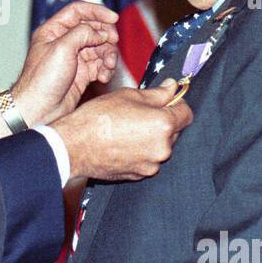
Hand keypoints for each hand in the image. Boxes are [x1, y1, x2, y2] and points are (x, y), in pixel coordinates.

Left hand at [10, 1, 119, 125]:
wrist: (39, 110)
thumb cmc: (42, 80)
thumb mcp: (61, 48)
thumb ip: (82, 33)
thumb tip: (100, 31)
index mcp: (53, 31)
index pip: (77, 11)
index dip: (97, 11)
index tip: (113, 18)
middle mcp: (64, 42)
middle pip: (92, 28)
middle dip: (105, 35)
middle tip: (112, 42)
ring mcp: (74, 58)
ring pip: (99, 47)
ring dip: (108, 55)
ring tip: (109, 66)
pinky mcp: (82, 73)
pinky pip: (100, 64)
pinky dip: (105, 69)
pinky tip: (103, 77)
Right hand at [52, 81, 193, 181]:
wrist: (74, 146)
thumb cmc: (98, 118)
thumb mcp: (129, 95)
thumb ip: (157, 93)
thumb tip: (172, 87)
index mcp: (163, 124)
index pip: (186, 113)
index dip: (177, 104)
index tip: (168, 100)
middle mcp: (162, 148)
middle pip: (174, 131)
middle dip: (162, 121)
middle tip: (139, 113)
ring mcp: (151, 164)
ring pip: (160, 146)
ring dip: (151, 137)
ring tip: (127, 129)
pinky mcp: (139, 175)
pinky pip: (147, 159)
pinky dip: (140, 151)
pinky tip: (122, 142)